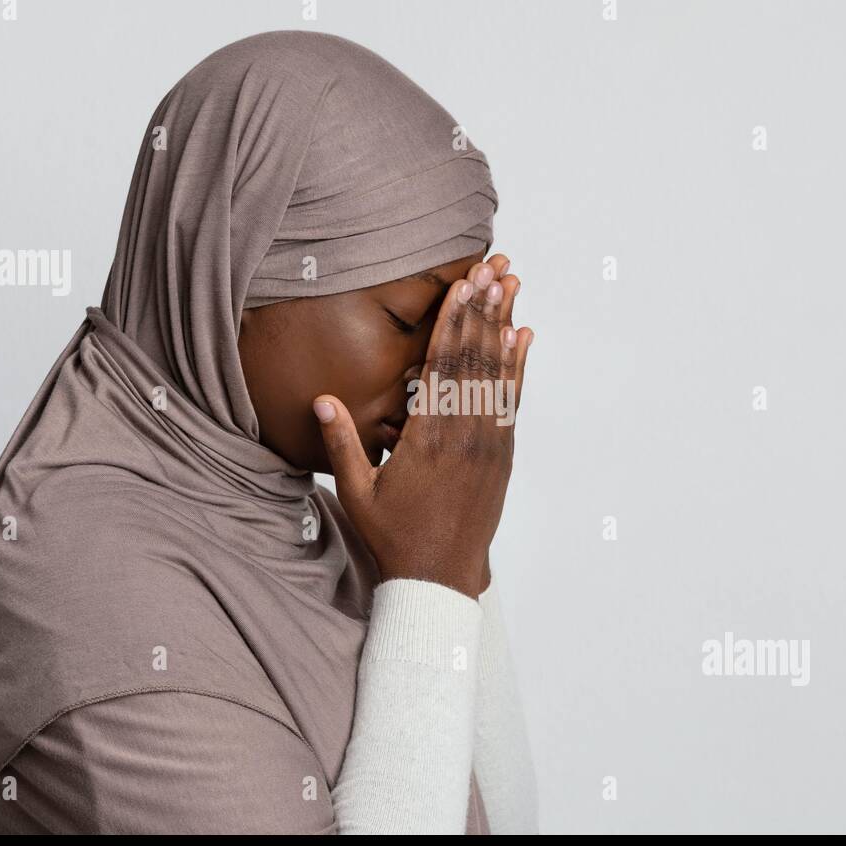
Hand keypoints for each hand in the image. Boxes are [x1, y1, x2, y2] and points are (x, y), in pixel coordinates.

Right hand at [313, 251, 532, 598]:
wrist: (442, 578)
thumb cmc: (394, 536)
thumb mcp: (356, 493)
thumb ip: (342, 443)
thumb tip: (322, 398)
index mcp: (427, 440)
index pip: (442, 368)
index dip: (452, 323)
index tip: (461, 286)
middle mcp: (464, 435)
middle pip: (475, 361)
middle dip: (483, 310)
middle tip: (493, 268)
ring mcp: (488, 444)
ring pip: (498, 374)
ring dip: (504, 327)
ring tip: (511, 287)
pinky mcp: (502, 455)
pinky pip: (512, 401)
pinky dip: (518, 367)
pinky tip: (523, 337)